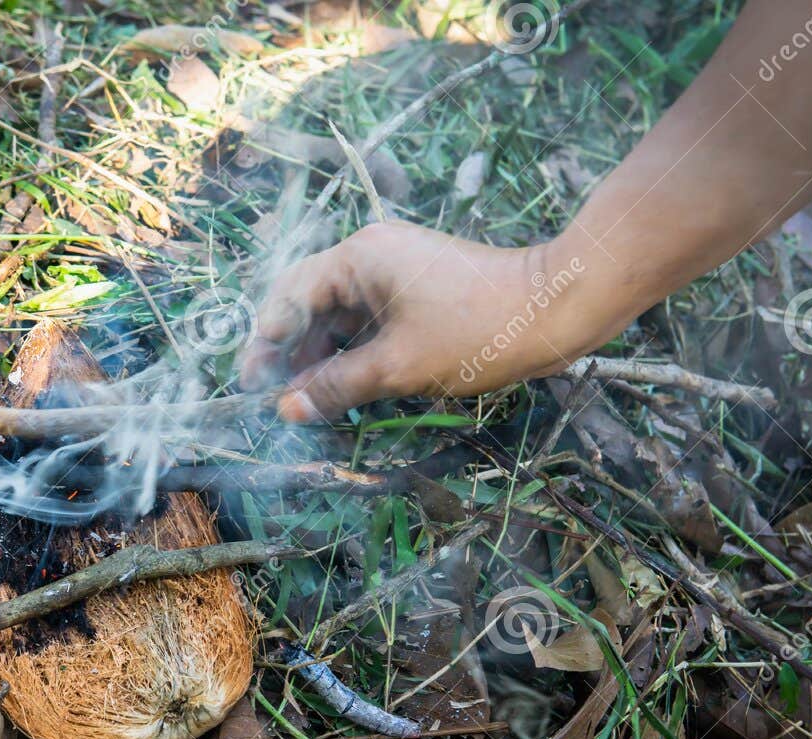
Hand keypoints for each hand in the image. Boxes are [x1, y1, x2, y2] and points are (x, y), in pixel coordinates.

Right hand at [239, 221, 599, 422]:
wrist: (558, 309)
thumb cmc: (478, 331)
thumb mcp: (399, 367)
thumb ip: (336, 387)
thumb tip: (286, 408)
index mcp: (358, 259)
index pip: (289, 297)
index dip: (266, 345)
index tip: (253, 386)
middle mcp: (369, 257)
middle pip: (308, 304)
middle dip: (288, 353)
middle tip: (273, 399)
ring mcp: (393, 272)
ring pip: (337, 317)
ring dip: (318, 358)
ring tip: (306, 402)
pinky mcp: (413, 291)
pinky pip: (366, 321)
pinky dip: (350, 353)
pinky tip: (341, 387)